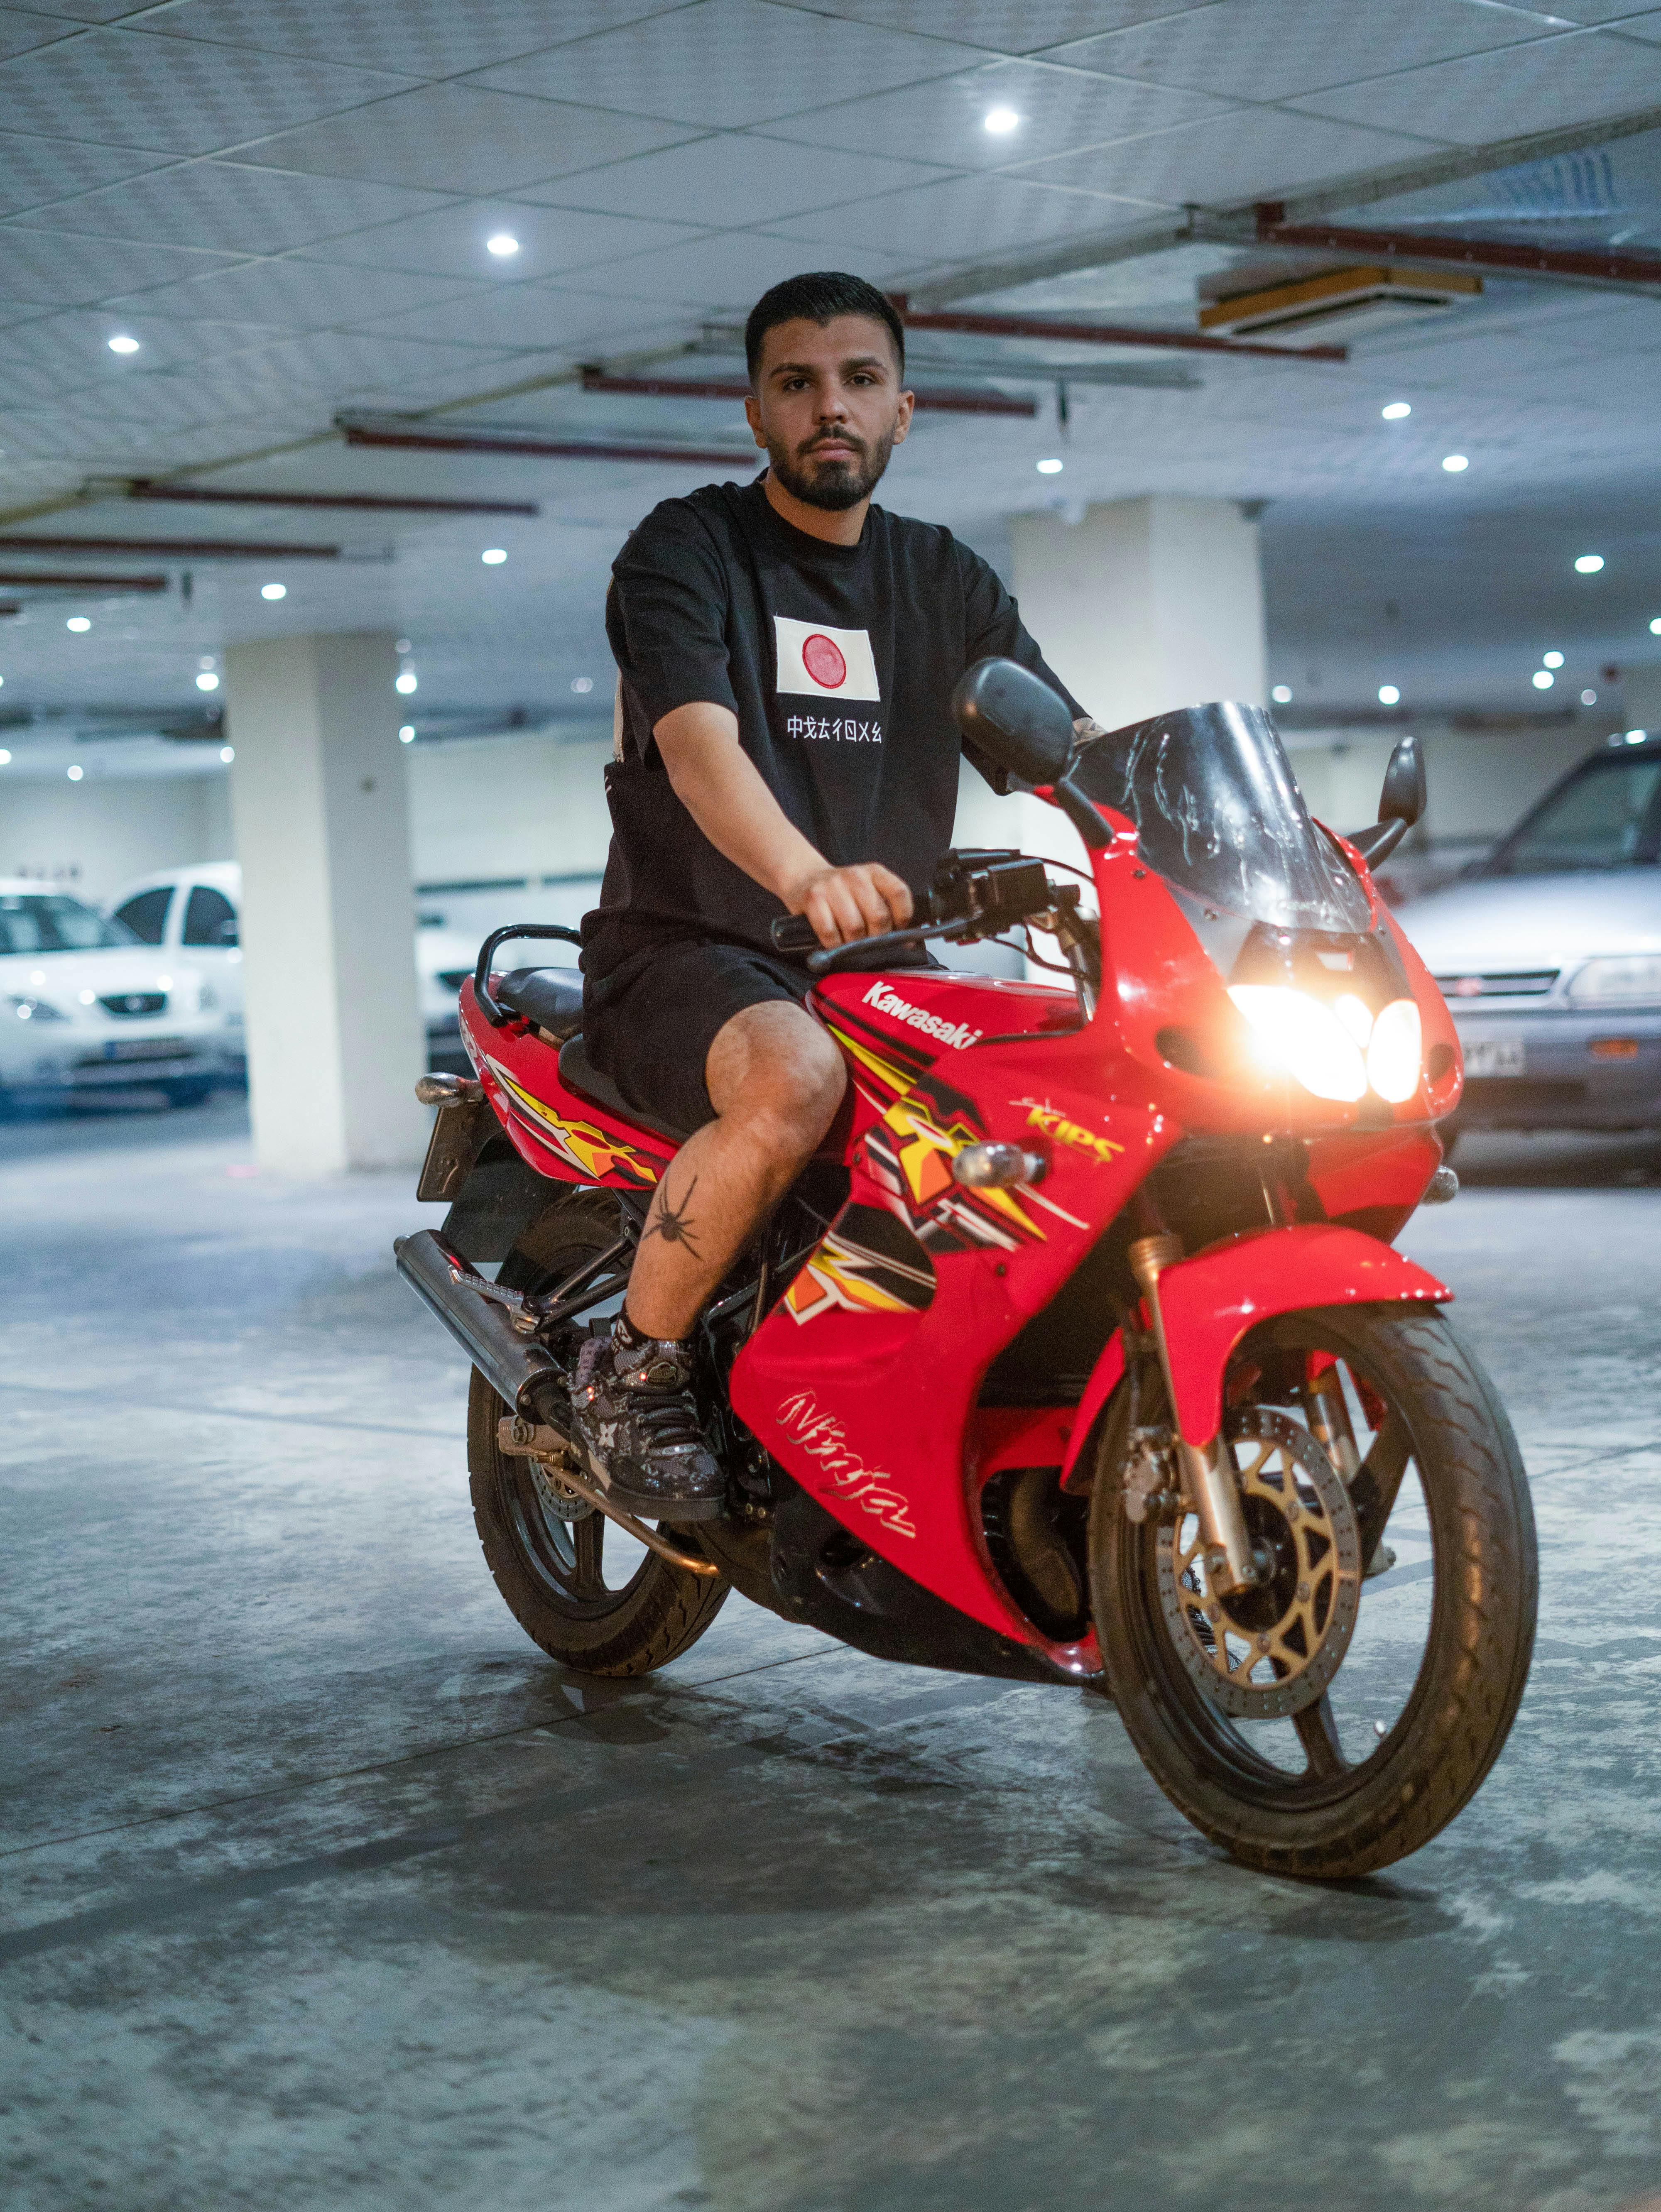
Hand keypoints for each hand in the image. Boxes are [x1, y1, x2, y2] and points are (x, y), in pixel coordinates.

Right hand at [785, 862, 912, 949]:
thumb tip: (908, 942)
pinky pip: (830, 933)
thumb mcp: (868, 892)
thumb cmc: (842, 893)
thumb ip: (888, 910)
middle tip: (869, 939)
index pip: (899, 893)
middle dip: (876, 936)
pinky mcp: (813, 899)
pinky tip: (833, 940)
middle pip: (878, 916)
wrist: (805, 879)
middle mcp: (855, 876)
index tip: (898, 928)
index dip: (902, 916)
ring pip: (855, 928)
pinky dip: (834, 944)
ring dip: (853, 943)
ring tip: (849, 939)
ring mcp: (833, 886)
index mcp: (875, 872)